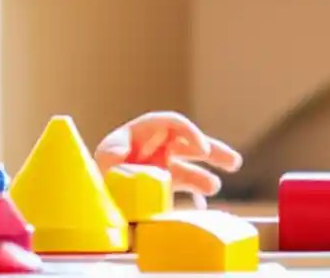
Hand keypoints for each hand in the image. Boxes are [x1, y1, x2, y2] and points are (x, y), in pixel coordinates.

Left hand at [94, 111, 241, 196]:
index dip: (190, 132)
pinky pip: (186, 188)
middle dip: (214, 150)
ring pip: (192, 167)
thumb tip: (119, 155)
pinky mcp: (165, 186)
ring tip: (214, 187)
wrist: (96, 191)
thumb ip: (112, 154)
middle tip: (233, 163)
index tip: (201, 147)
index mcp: (145, 131)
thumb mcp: (103, 157)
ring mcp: (163, 166)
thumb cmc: (99, 167)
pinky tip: (202, 207)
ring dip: (206, 176)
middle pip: (190, 143)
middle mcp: (158, 146)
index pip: (173, 123)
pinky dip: (196, 196)